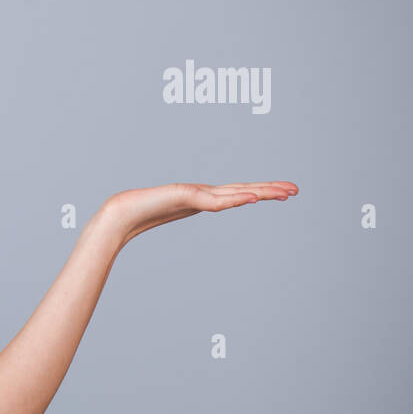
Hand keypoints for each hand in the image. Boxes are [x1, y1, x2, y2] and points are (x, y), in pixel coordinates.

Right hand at [104, 180, 297, 245]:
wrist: (116, 215)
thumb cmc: (134, 218)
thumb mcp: (163, 219)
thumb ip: (174, 217)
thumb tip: (182, 223)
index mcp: (199, 199)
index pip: (236, 193)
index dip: (261, 191)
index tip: (284, 193)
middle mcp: (200, 194)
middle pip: (241, 190)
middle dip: (270, 189)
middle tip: (296, 190)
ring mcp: (192, 194)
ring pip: (234, 193)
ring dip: (260, 192)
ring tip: (284, 193)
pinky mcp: (182, 196)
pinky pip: (214, 200)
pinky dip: (234, 198)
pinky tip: (250, 199)